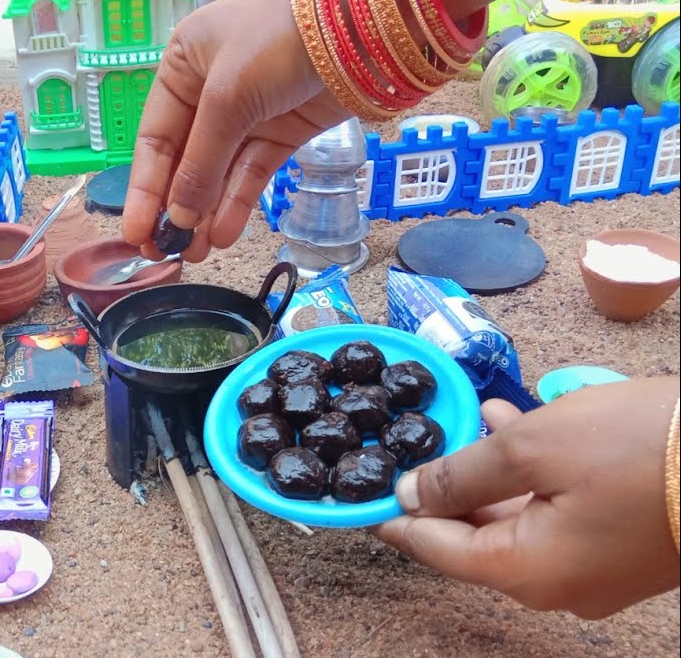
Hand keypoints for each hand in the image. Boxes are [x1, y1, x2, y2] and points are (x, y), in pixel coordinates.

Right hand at [121, 0, 351, 261]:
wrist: (359, 26)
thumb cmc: (274, 43)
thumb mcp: (225, 99)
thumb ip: (200, 162)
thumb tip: (178, 218)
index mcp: (181, 68)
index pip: (154, 139)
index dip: (144, 189)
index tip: (136, 233)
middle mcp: (208, 92)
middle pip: (184, 161)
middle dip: (175, 207)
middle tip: (166, 252)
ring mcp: (248, 115)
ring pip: (218, 174)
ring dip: (206, 214)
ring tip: (195, 253)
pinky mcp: (282, 133)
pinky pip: (251, 174)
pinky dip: (237, 204)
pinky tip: (223, 234)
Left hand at [372, 377, 680, 618]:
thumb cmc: (642, 450)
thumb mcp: (535, 448)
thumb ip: (463, 475)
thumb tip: (409, 495)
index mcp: (527, 572)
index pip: (437, 551)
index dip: (396, 521)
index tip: (363, 503)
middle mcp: (557, 587)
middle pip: (477, 539)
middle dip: (448, 487)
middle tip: (421, 445)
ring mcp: (596, 574)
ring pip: (520, 521)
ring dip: (493, 471)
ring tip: (476, 417)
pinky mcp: (626, 552)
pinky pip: (559, 517)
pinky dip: (534, 477)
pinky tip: (523, 426)